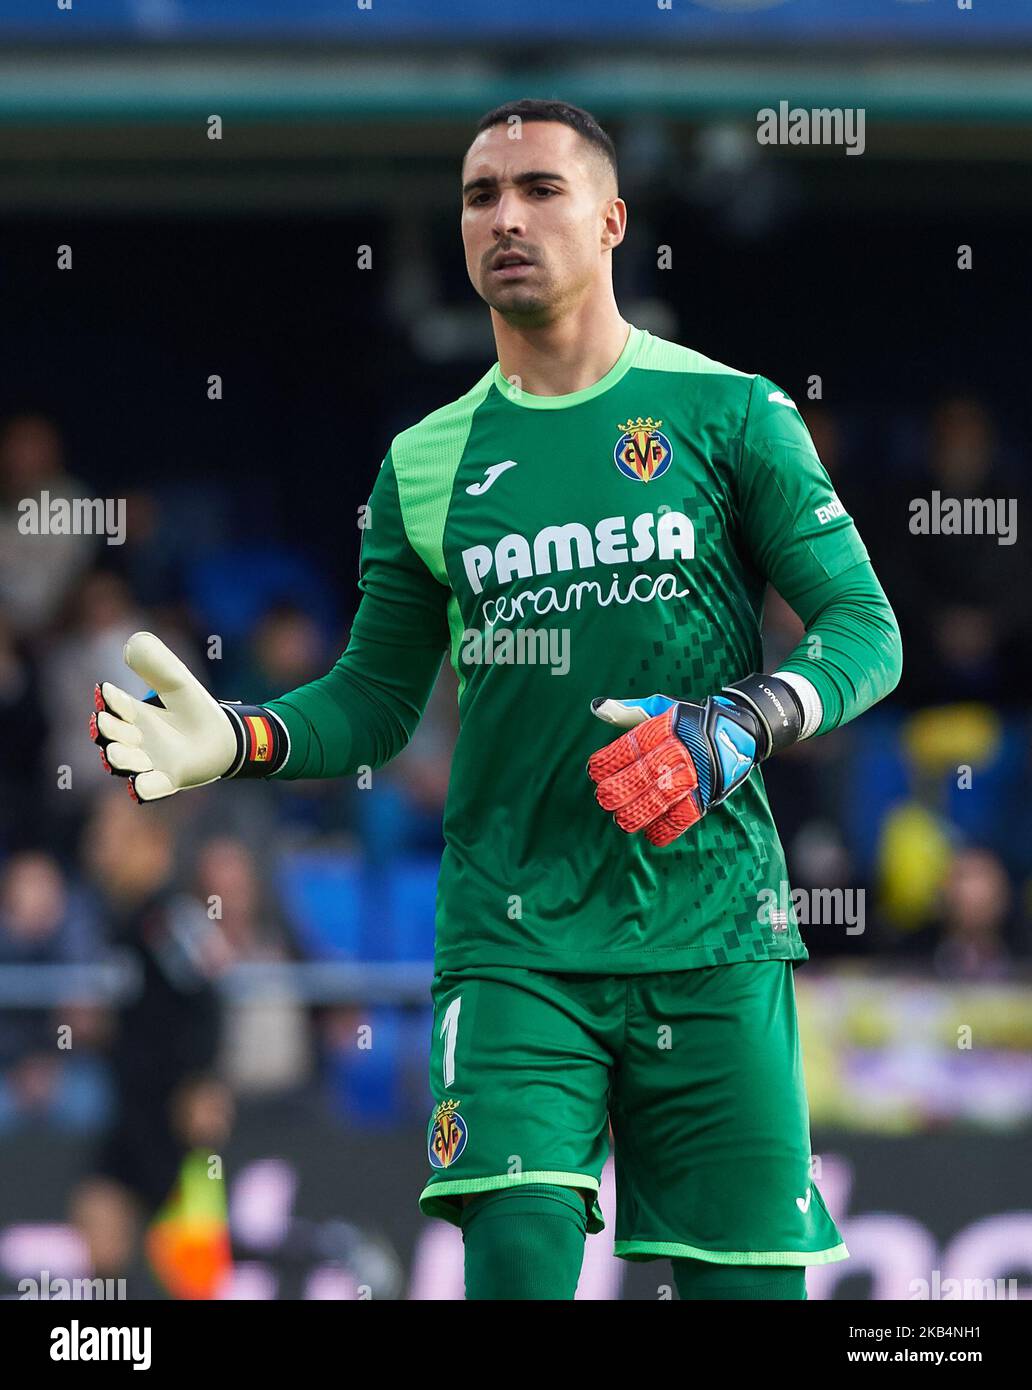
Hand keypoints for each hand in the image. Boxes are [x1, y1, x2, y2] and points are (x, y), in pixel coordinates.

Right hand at [89, 631, 236, 802]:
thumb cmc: (194, 709)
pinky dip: (142, 787)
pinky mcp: (167, 780)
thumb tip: (132, 642)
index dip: (109, 700)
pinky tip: (138, 785)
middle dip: (107, 730)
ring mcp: (148, 761)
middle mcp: (134, 739)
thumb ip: (158, 664)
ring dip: (119, 758)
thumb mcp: (177, 682)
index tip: (106, 692)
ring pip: (124, 762)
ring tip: (115, 752)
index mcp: (132, 713)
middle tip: (105, 722)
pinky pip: (149, 788)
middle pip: (111, 735)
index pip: (112, 705)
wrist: (224, 737)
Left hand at [587, 692, 761, 845]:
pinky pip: (687, 814)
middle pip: (647, 773)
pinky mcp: (708, 793)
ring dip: (641, 811)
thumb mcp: (661, 708)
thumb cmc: (689, 720)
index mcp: (667, 728)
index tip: (595, 771)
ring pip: (664, 796)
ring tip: (622, 820)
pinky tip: (651, 834)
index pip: (633, 745)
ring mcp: (696, 774)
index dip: (612, 759)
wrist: (739, 730)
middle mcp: (681, 751)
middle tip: (604, 798)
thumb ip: (628, 711)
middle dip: (623, 788)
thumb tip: (596, 707)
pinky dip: (669, 827)